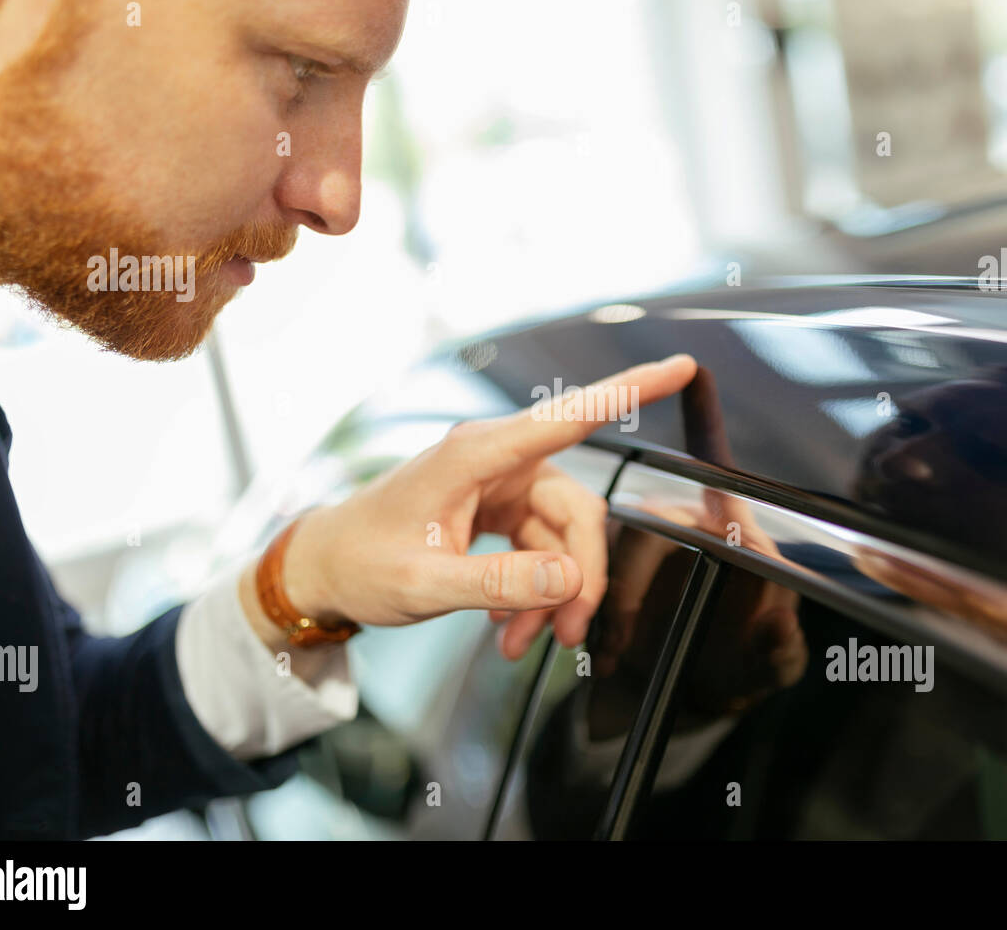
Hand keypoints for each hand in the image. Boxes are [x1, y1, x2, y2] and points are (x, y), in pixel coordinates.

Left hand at [246, 354, 697, 659]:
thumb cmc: (362, 562)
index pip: (571, 416)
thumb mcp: (425, 585)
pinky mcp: (496, 508)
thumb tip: (569, 581)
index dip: (632, 389)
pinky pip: (540, 548)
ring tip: (522, 640)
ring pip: (561, 539)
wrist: (325, 569)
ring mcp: (497, 484)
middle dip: (579, 578)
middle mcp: (494, 460)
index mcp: (477, 454)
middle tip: (565, 634)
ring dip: (552, 595)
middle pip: (576, 511)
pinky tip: (508, 621)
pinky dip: (534, 590)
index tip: (682, 367)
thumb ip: (499, 583)